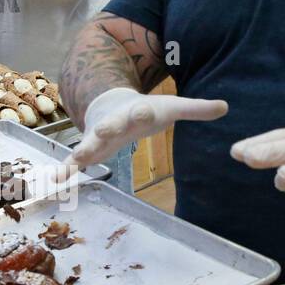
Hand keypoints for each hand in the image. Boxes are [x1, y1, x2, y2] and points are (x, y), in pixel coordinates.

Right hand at [68, 87, 227, 167]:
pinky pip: (75, 160)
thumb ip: (196, 109)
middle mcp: (115, 122)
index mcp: (137, 111)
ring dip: (83, 151)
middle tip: (103, 132)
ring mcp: (98, 135)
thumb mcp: (170, 107)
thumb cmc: (145, 109)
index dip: (145, 111)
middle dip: (108, 129)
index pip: (143, 111)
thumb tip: (226, 107)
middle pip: (112, 126)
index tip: (146, 110)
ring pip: (89, 143)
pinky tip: (57, 182)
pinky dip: (66, 170)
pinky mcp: (88, 148)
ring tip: (77, 159)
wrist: (108, 103)